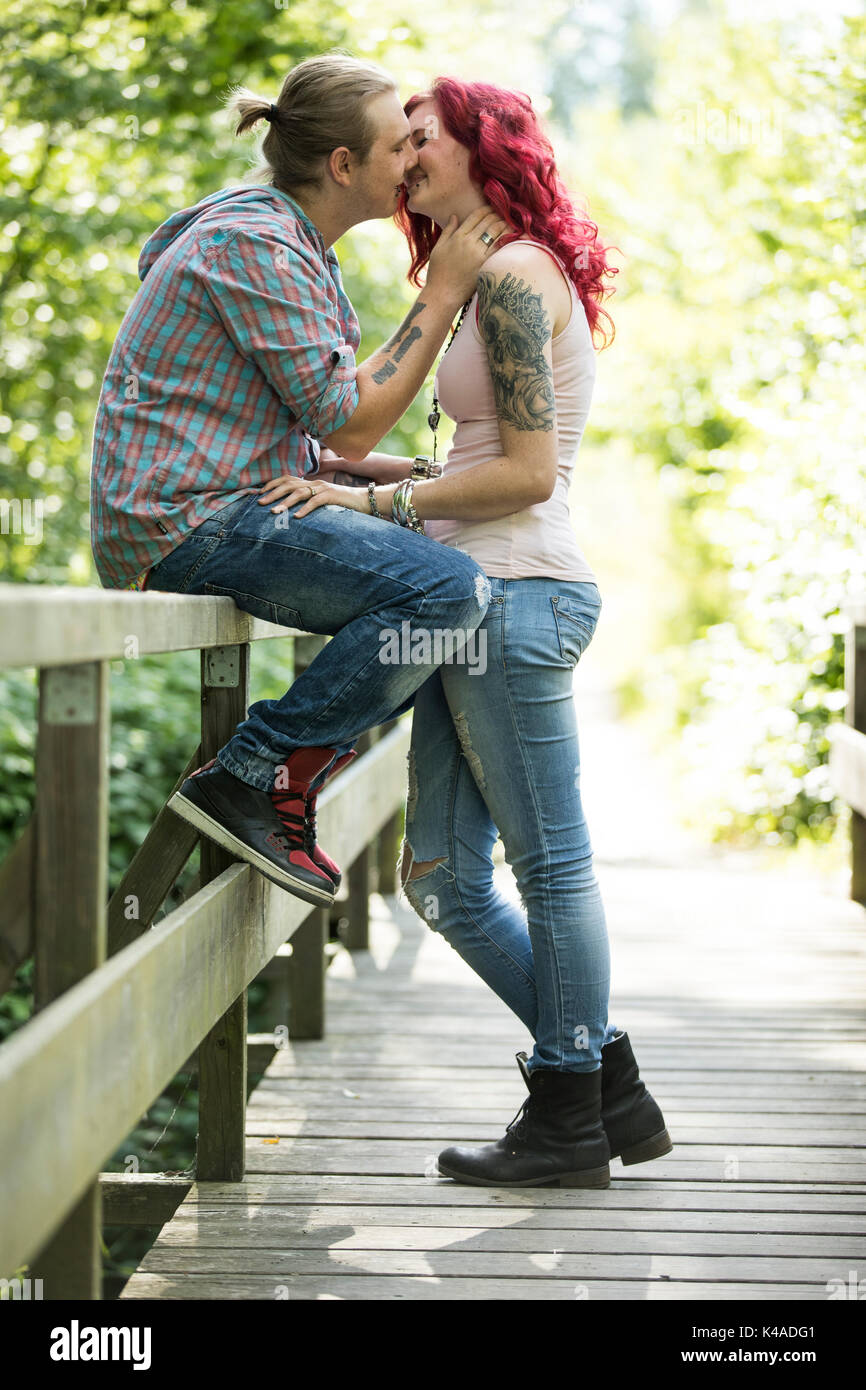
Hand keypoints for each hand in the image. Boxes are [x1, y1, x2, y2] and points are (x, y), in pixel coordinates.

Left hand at [256, 475, 375, 517]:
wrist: (364, 501)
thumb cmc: (341, 503)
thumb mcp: (321, 500)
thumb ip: (307, 501)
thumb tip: (291, 510)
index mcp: (310, 483)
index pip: (286, 479)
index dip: (271, 485)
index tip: (258, 493)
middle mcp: (314, 483)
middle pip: (289, 484)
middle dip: (273, 493)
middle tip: (260, 503)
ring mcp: (323, 488)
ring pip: (299, 493)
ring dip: (285, 503)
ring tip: (274, 512)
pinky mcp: (332, 496)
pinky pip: (316, 501)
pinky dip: (305, 509)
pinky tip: (297, 517)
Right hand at [426, 205, 509, 306]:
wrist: (443, 295)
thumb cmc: (438, 273)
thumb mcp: (438, 248)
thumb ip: (448, 230)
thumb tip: (455, 215)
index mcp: (458, 236)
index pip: (476, 215)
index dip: (486, 209)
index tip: (491, 208)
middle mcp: (469, 242)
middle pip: (488, 221)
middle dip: (497, 215)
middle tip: (503, 214)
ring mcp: (478, 254)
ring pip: (497, 232)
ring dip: (505, 225)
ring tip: (509, 223)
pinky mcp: (486, 265)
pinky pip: (500, 247)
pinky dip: (507, 239)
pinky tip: (512, 236)